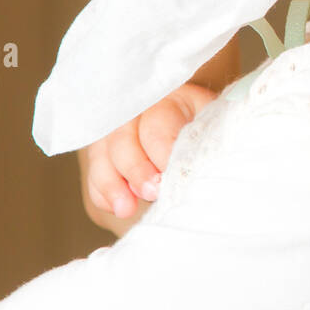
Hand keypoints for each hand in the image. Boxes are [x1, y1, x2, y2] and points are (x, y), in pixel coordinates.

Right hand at [83, 82, 218, 219]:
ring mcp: (115, 131)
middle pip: (123, 138)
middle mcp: (137, 111)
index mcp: (170, 100)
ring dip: (111, 185)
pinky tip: (118, 207)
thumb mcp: (215, 127)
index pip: (157, 121)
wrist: (196, 128)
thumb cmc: (210, 132)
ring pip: (102, 155)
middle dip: (136, 169)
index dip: (161, 149)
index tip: (169, 173)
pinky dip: (102, 192)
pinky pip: (94, 173)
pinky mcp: (104, 154)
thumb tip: (200, 167)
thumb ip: (207, 141)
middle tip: (152, 192)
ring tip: (126, 209)